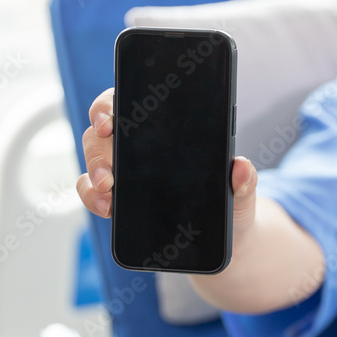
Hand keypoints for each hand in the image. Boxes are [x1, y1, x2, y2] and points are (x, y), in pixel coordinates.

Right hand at [74, 88, 259, 230]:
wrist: (226, 234)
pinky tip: (106, 207)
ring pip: (94, 159)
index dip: (109, 105)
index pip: (127, 102)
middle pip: (102, 133)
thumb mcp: (242, 192)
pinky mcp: (117, 197)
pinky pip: (92, 190)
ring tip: (107, 191)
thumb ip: (244, 181)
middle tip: (109, 173)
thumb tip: (242, 167)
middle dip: (99, 149)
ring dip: (93, 173)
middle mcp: (138, 144)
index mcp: (166, 128)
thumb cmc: (231, 202)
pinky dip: (92, 197)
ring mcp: (124, 170)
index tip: (108, 120)